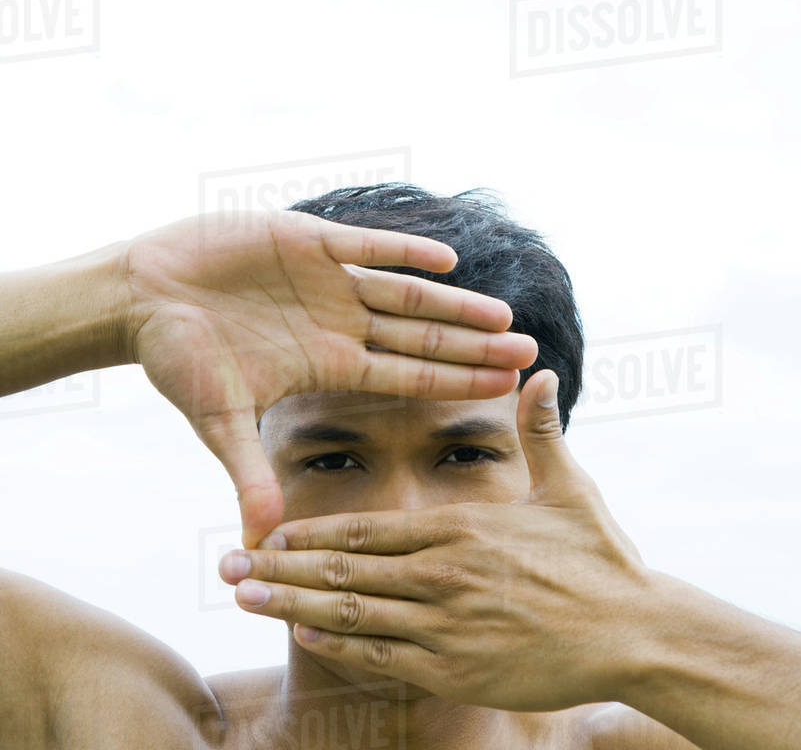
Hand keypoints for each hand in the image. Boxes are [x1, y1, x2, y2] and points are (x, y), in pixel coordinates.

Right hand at [121, 209, 534, 546]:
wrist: (142, 297)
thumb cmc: (176, 358)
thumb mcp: (217, 418)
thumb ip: (248, 470)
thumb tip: (261, 538)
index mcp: (327, 363)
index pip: (406, 376)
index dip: (455, 382)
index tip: (505, 391)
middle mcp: (339, 322)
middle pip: (421, 335)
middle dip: (473, 345)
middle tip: (529, 352)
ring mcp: (328, 280)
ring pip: (406, 292)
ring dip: (454, 301)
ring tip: (503, 314)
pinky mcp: (308, 240)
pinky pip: (366, 244)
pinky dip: (404, 249)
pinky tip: (447, 258)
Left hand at [220, 369, 650, 709]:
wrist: (637, 631)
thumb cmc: (600, 558)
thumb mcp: (568, 486)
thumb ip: (541, 431)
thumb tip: (540, 372)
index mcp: (462, 528)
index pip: (368, 529)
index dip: (313, 533)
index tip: (268, 531)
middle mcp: (444, 572)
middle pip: (344, 571)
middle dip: (279, 568)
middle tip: (225, 566)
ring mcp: (447, 624)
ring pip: (351, 614)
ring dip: (290, 606)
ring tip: (244, 599)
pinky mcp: (457, 668)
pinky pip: (383, 657)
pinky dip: (338, 646)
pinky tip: (302, 635)